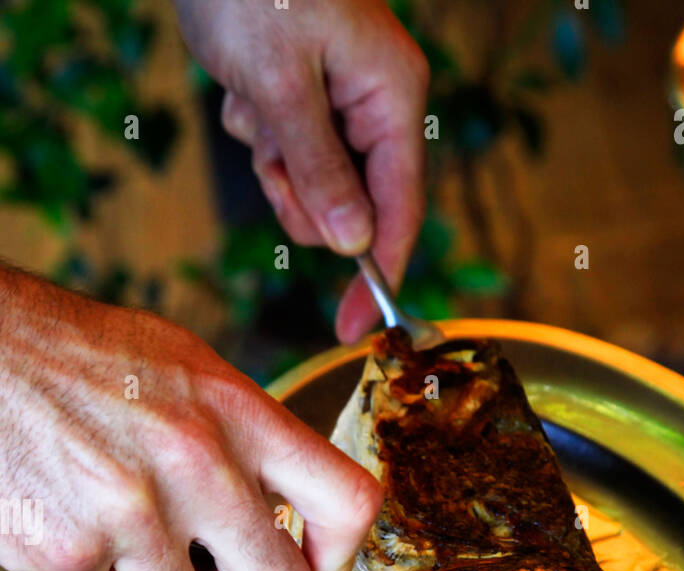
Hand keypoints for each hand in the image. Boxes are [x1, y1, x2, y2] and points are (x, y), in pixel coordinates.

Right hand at [0, 267, 381, 570]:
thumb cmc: (72, 356)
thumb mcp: (182, 372)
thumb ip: (237, 445)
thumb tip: (268, 523)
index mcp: (239, 412)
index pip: (347, 499)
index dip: (342, 558)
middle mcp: (201, 461)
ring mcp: (138, 508)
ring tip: (103, 513)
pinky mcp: (74, 546)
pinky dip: (72, 569)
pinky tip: (55, 509)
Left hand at [173, 0, 428, 342]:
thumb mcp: (282, 86)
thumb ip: (320, 169)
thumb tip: (354, 245)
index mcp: (391, 97)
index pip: (399, 210)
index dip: (377, 275)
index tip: (351, 331)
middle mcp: (375, 104)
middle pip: (352, 206)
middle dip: (303, 199)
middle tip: (271, 158)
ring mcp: (340, 102)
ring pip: (311, 184)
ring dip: (273, 162)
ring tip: (254, 107)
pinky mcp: (304, 98)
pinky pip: (283, 150)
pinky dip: (257, 133)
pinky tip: (243, 88)